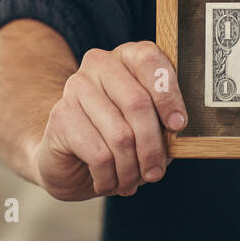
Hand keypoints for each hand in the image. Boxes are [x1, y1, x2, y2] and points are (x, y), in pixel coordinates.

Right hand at [31, 40, 186, 201]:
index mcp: (127, 57)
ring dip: (130, 169)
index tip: (178, 126)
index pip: (149, 61)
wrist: (69, 161)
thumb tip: (176, 129)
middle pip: (137, 102)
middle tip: (155, 173)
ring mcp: (76, 87)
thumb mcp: (150, 130)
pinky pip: (98, 153)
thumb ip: (165, 124)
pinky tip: (107, 183)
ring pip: (120, 134)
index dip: (167, 95)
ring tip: (130, 182)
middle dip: (152, 146)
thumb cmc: (118, 141)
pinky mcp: (61, 115)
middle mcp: (100, 64)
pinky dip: (109, 177)